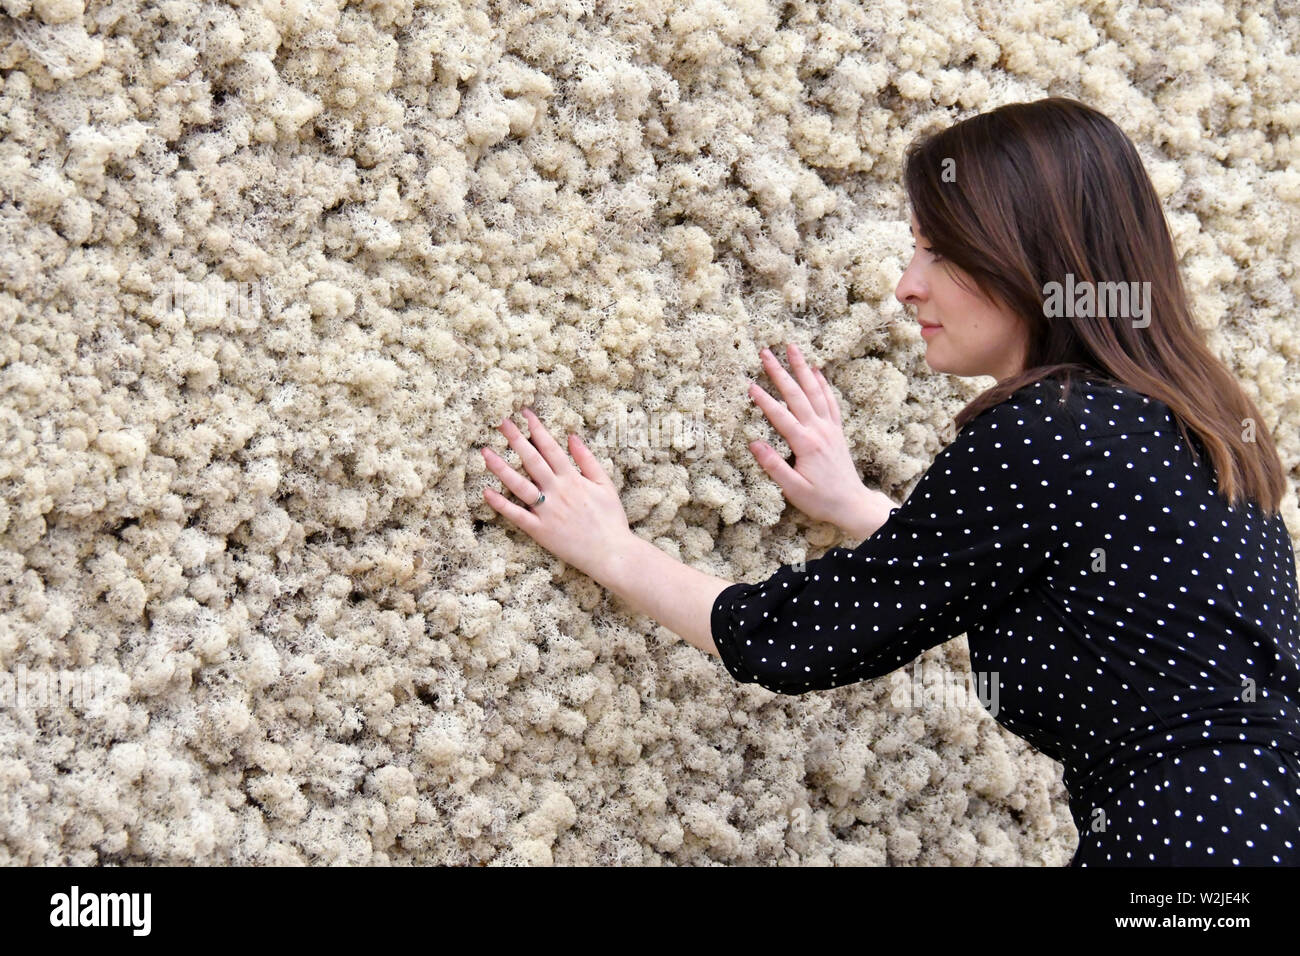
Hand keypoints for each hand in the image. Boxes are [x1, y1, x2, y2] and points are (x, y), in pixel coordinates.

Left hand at [480, 407, 632, 578]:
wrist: (612, 553)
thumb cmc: (611, 520)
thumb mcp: (605, 485)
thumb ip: (588, 460)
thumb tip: (572, 437)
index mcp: (573, 479)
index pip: (551, 448)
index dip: (537, 429)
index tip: (525, 413)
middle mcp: (557, 492)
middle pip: (532, 460)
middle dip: (516, 439)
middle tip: (500, 421)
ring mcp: (547, 511)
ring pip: (520, 485)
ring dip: (501, 468)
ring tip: (485, 453)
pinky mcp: (540, 531)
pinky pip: (517, 515)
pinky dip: (501, 505)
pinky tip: (486, 493)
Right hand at [748, 344, 888, 536]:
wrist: (852, 503)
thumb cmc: (821, 499)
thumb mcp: (793, 489)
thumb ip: (774, 466)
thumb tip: (754, 444)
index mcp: (806, 444)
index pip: (780, 416)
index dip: (764, 400)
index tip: (749, 384)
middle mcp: (819, 430)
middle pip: (797, 395)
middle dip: (780, 372)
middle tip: (766, 352)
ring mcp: (830, 428)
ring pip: (815, 391)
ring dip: (803, 368)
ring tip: (792, 348)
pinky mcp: (837, 430)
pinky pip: (830, 401)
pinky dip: (823, 384)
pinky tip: (817, 371)